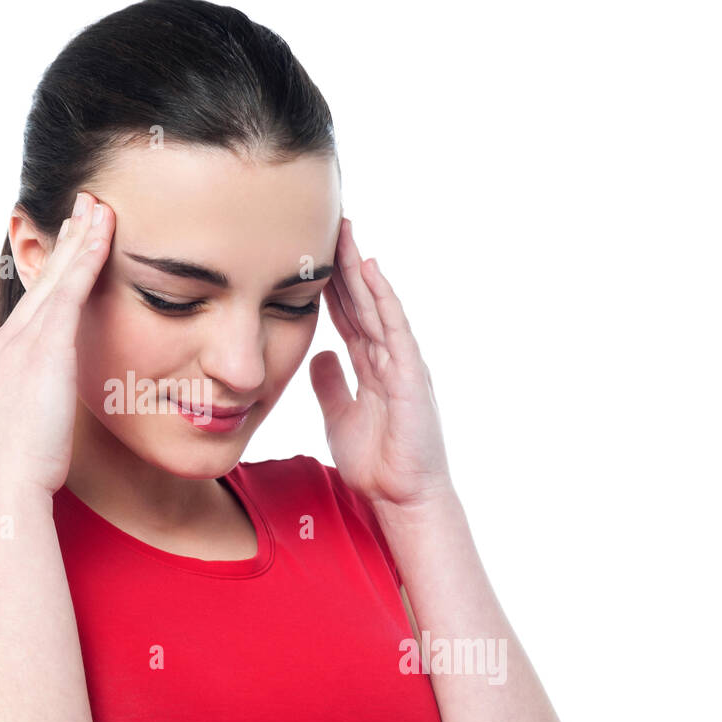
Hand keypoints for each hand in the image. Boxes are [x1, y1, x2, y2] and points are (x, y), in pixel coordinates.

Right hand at [0, 191, 114, 495]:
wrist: (5, 486)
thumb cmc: (7, 466)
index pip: (30, 306)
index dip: (48, 274)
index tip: (62, 246)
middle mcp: (7, 341)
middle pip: (42, 282)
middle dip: (63, 243)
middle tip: (82, 208)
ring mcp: (25, 341)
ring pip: (58, 278)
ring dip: (80, 238)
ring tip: (98, 207)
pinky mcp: (48, 347)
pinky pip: (73, 291)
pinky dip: (88, 257)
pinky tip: (103, 232)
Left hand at [309, 217, 452, 510]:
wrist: (402, 497)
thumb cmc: (378, 463)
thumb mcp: (340, 417)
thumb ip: (330, 385)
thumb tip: (318, 355)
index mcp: (371, 365)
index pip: (347, 314)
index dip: (331, 284)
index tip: (312, 252)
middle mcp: (389, 357)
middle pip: (363, 301)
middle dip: (346, 264)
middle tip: (328, 224)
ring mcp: (402, 363)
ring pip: (378, 306)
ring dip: (361, 270)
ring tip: (346, 234)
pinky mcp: (410, 376)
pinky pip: (395, 329)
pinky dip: (384, 300)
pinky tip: (372, 272)